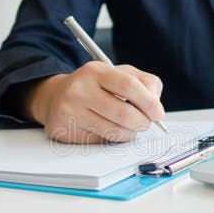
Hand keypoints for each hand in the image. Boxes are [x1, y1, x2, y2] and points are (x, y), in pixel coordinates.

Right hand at [24, 62, 164, 143]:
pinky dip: (112, 139)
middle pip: (123, 113)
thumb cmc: (95, 86)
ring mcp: (70, 112)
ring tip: (128, 126)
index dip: (148, 102)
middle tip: (146, 123)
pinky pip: (101, 141)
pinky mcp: (66, 131)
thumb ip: (144, 83)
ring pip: (114, 132)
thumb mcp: (118, 74)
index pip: (128, 86)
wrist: (55, 98)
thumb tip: (156, 105)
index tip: (158, 113)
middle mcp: (79, 89)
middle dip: (142, 122)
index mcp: (95, 71)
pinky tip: (107, 128)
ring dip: (129, 133)